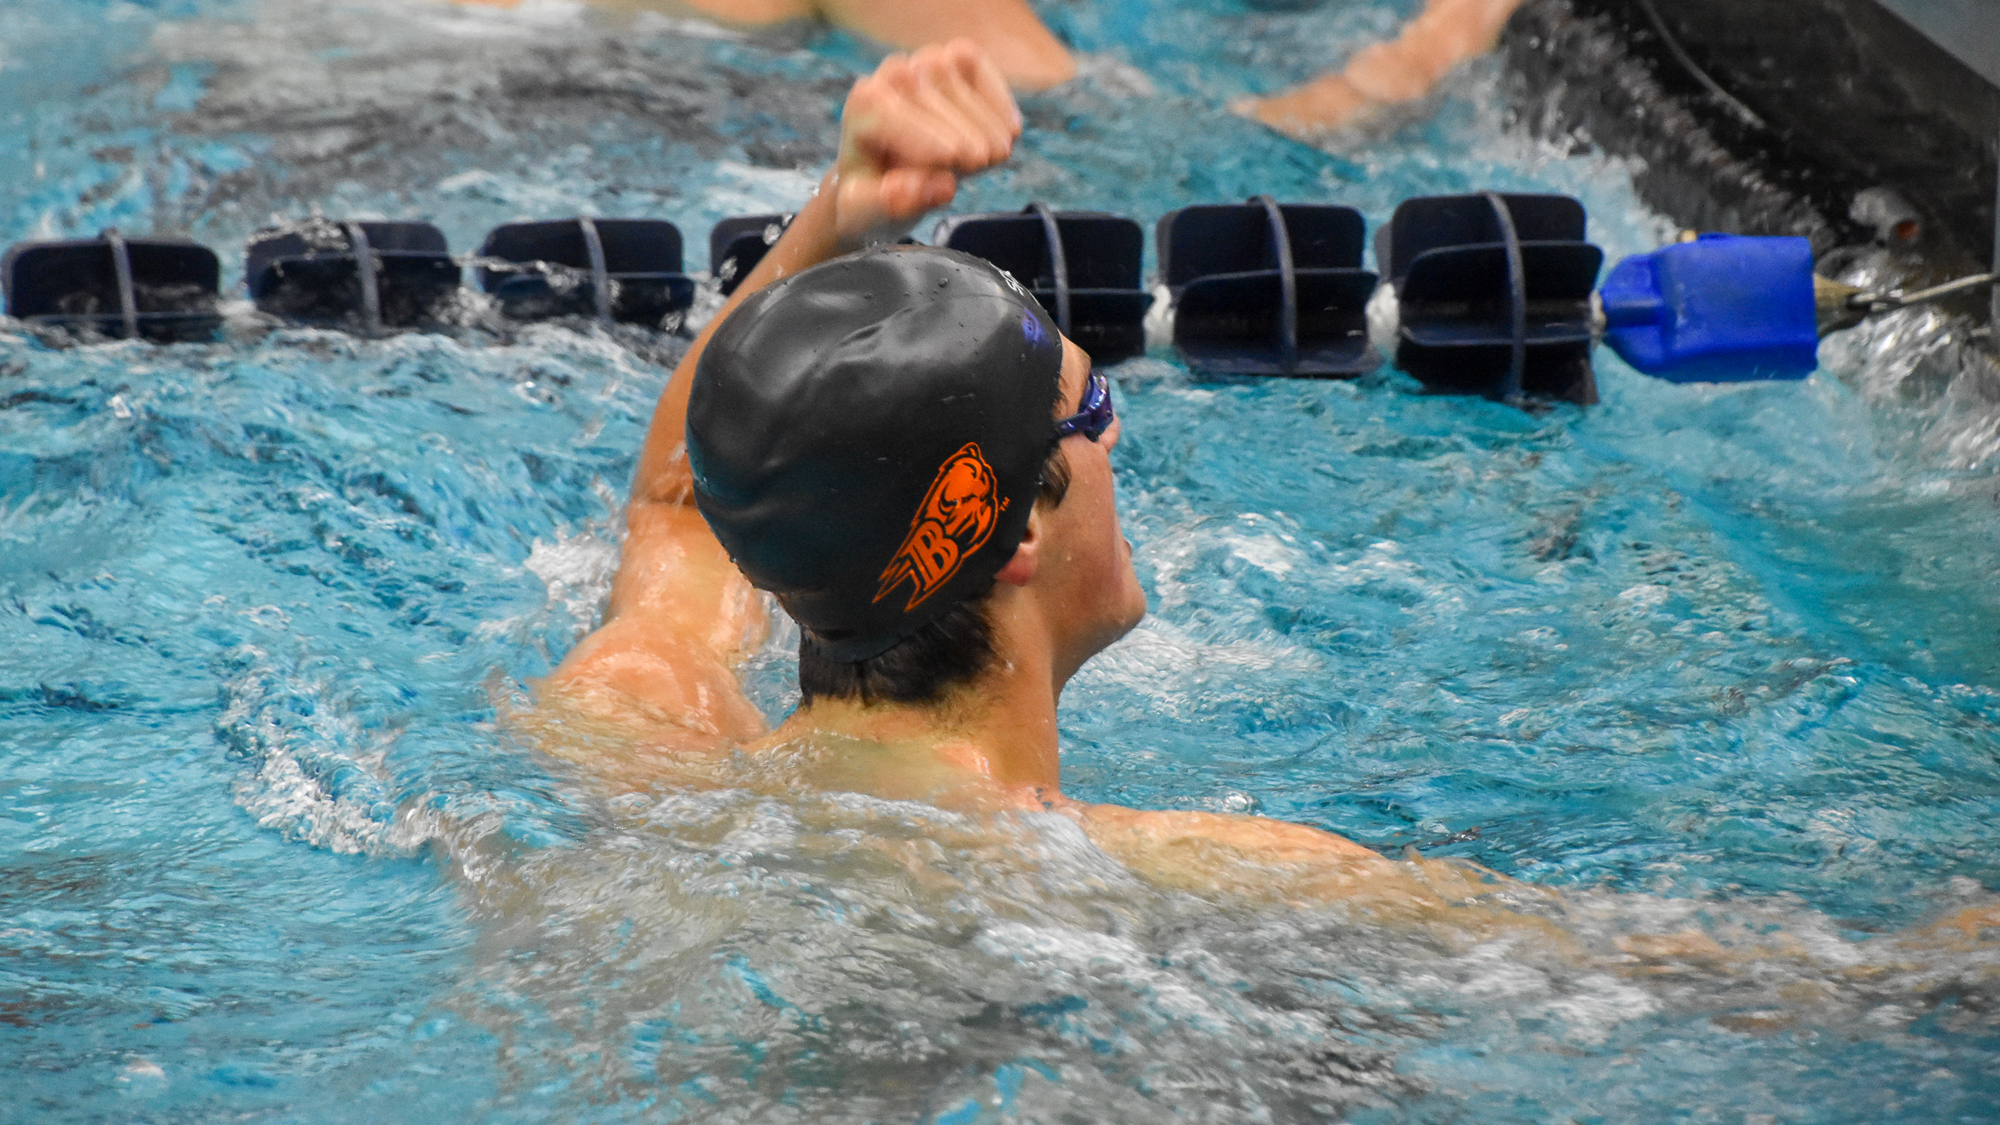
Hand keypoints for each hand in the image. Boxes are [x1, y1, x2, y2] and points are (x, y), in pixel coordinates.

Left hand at [830, 40, 1021, 248]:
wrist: (892, 176)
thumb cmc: (878, 193)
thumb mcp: (872, 212)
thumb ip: (896, 203)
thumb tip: (940, 187)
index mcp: (861, 109)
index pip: (887, 113)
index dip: (922, 135)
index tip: (954, 157)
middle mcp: (888, 77)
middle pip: (925, 92)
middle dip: (962, 128)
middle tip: (985, 163)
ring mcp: (923, 63)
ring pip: (954, 78)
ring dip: (983, 120)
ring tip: (994, 158)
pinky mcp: (954, 60)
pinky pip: (976, 66)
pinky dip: (997, 97)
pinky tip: (1010, 130)